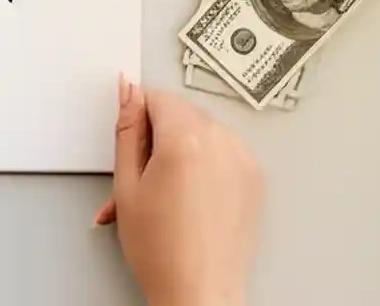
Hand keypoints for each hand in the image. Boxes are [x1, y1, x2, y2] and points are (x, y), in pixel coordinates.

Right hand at [95, 78, 261, 305]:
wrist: (199, 291)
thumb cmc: (162, 250)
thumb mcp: (127, 185)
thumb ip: (126, 130)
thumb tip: (128, 92)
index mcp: (186, 139)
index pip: (158, 97)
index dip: (138, 116)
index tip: (131, 138)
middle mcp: (221, 142)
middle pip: (182, 113)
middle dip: (160, 134)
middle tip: (144, 174)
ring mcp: (243, 159)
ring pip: (203, 131)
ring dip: (183, 147)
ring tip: (166, 191)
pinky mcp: (254, 177)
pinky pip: (224, 151)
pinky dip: (206, 162)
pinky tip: (190, 196)